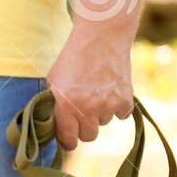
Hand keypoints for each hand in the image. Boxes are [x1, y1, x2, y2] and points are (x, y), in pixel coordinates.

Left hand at [45, 22, 134, 150]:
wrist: (101, 35)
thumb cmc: (73, 57)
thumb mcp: (54, 80)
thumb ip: (52, 104)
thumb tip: (51, 126)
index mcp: (66, 105)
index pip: (69, 140)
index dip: (68, 141)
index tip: (69, 137)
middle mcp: (88, 108)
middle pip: (88, 136)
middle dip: (84, 127)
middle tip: (83, 112)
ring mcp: (108, 104)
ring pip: (104, 123)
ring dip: (100, 113)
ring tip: (97, 92)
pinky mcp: (125, 98)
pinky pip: (122, 115)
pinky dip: (118, 106)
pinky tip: (111, 91)